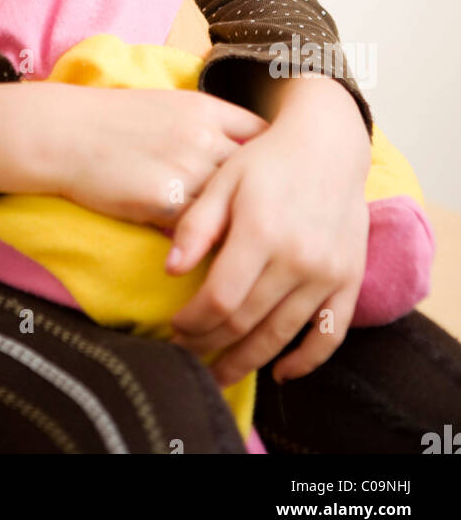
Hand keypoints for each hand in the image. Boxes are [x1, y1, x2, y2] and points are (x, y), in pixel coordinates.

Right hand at [59, 86, 267, 227]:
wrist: (63, 134)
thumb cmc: (111, 120)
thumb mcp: (165, 105)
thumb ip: (205, 124)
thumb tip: (240, 150)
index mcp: (205, 107)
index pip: (262, 132)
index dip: (270, 157)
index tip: (272, 174)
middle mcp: (202, 136)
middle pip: (255, 173)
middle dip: (262, 196)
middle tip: (271, 217)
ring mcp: (185, 168)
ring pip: (232, 204)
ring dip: (238, 223)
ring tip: (249, 243)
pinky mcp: (163, 201)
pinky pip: (200, 227)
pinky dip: (207, 239)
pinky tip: (210, 248)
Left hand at [166, 75, 370, 385]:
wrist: (328, 145)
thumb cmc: (267, 160)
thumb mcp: (224, 179)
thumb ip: (197, 224)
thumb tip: (169, 270)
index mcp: (261, 232)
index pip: (220, 298)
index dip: (192, 322)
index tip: (173, 328)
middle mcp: (298, 258)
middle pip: (247, 323)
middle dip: (210, 345)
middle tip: (186, 357)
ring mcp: (328, 273)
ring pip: (282, 335)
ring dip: (247, 362)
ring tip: (218, 375)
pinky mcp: (350, 279)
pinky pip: (330, 333)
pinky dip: (306, 361)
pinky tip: (279, 372)